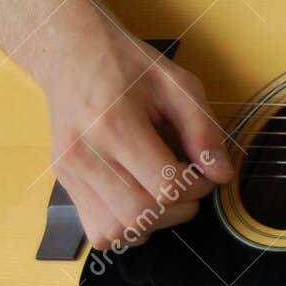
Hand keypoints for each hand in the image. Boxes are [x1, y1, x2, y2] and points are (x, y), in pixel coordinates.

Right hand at [30, 5, 235, 250]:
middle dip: (180, 208)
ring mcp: (69, 172)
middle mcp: (85, 154)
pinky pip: (99, 232)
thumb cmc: (128, 66)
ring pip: (118, 231)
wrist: (72, 53)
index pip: (165, 185)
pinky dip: (127, 228)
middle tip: (190, 183)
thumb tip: (222, 175)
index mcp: (114, 124)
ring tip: (166, 193)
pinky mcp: (64, 183)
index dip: (197, 186)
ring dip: (154, 222)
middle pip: (141, 214)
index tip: (204, 169)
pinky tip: (142, 202)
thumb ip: (203, 129)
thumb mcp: (177, 84)